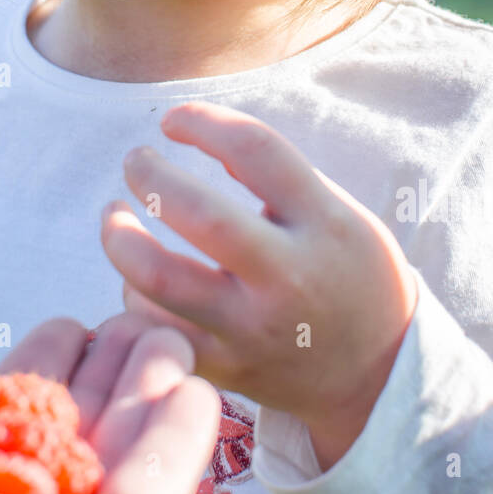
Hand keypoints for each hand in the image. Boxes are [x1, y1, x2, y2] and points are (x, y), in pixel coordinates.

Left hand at [101, 101, 418, 468]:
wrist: (378, 374)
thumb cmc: (348, 272)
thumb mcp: (340, 212)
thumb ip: (279, 177)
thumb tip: (201, 133)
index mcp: (325, 223)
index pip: (254, 149)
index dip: (202, 121)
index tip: (173, 120)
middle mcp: (289, 276)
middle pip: (200, 215)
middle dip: (150, 176)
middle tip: (135, 162)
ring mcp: (254, 329)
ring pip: (160, 278)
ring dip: (120, 239)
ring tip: (114, 216)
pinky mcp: (227, 370)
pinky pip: (155, 328)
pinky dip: (134, 298)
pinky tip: (138, 281)